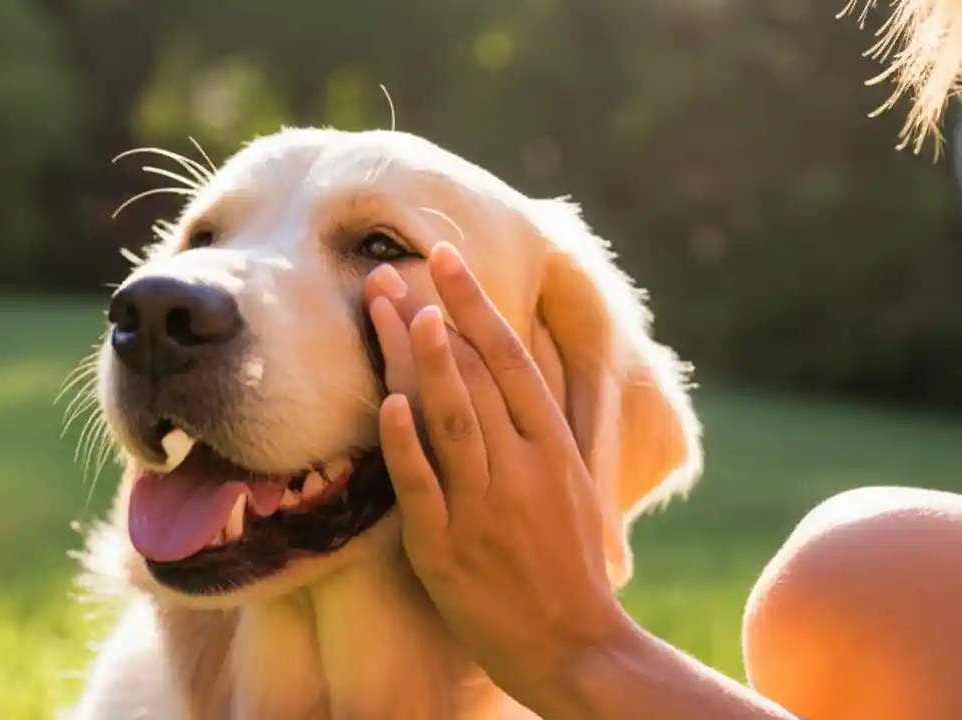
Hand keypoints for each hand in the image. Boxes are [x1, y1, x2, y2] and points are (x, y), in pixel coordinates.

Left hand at [364, 244, 630, 714]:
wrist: (572, 645)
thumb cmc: (565, 560)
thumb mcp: (566, 481)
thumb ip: (534, 426)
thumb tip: (505, 360)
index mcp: (552, 446)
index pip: (509, 357)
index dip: (473, 303)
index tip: (445, 256)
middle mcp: (521, 467)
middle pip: (471, 376)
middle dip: (431, 315)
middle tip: (393, 267)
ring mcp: (483, 506)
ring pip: (449, 417)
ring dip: (418, 358)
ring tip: (392, 306)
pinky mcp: (445, 548)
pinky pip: (423, 486)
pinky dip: (407, 443)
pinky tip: (389, 402)